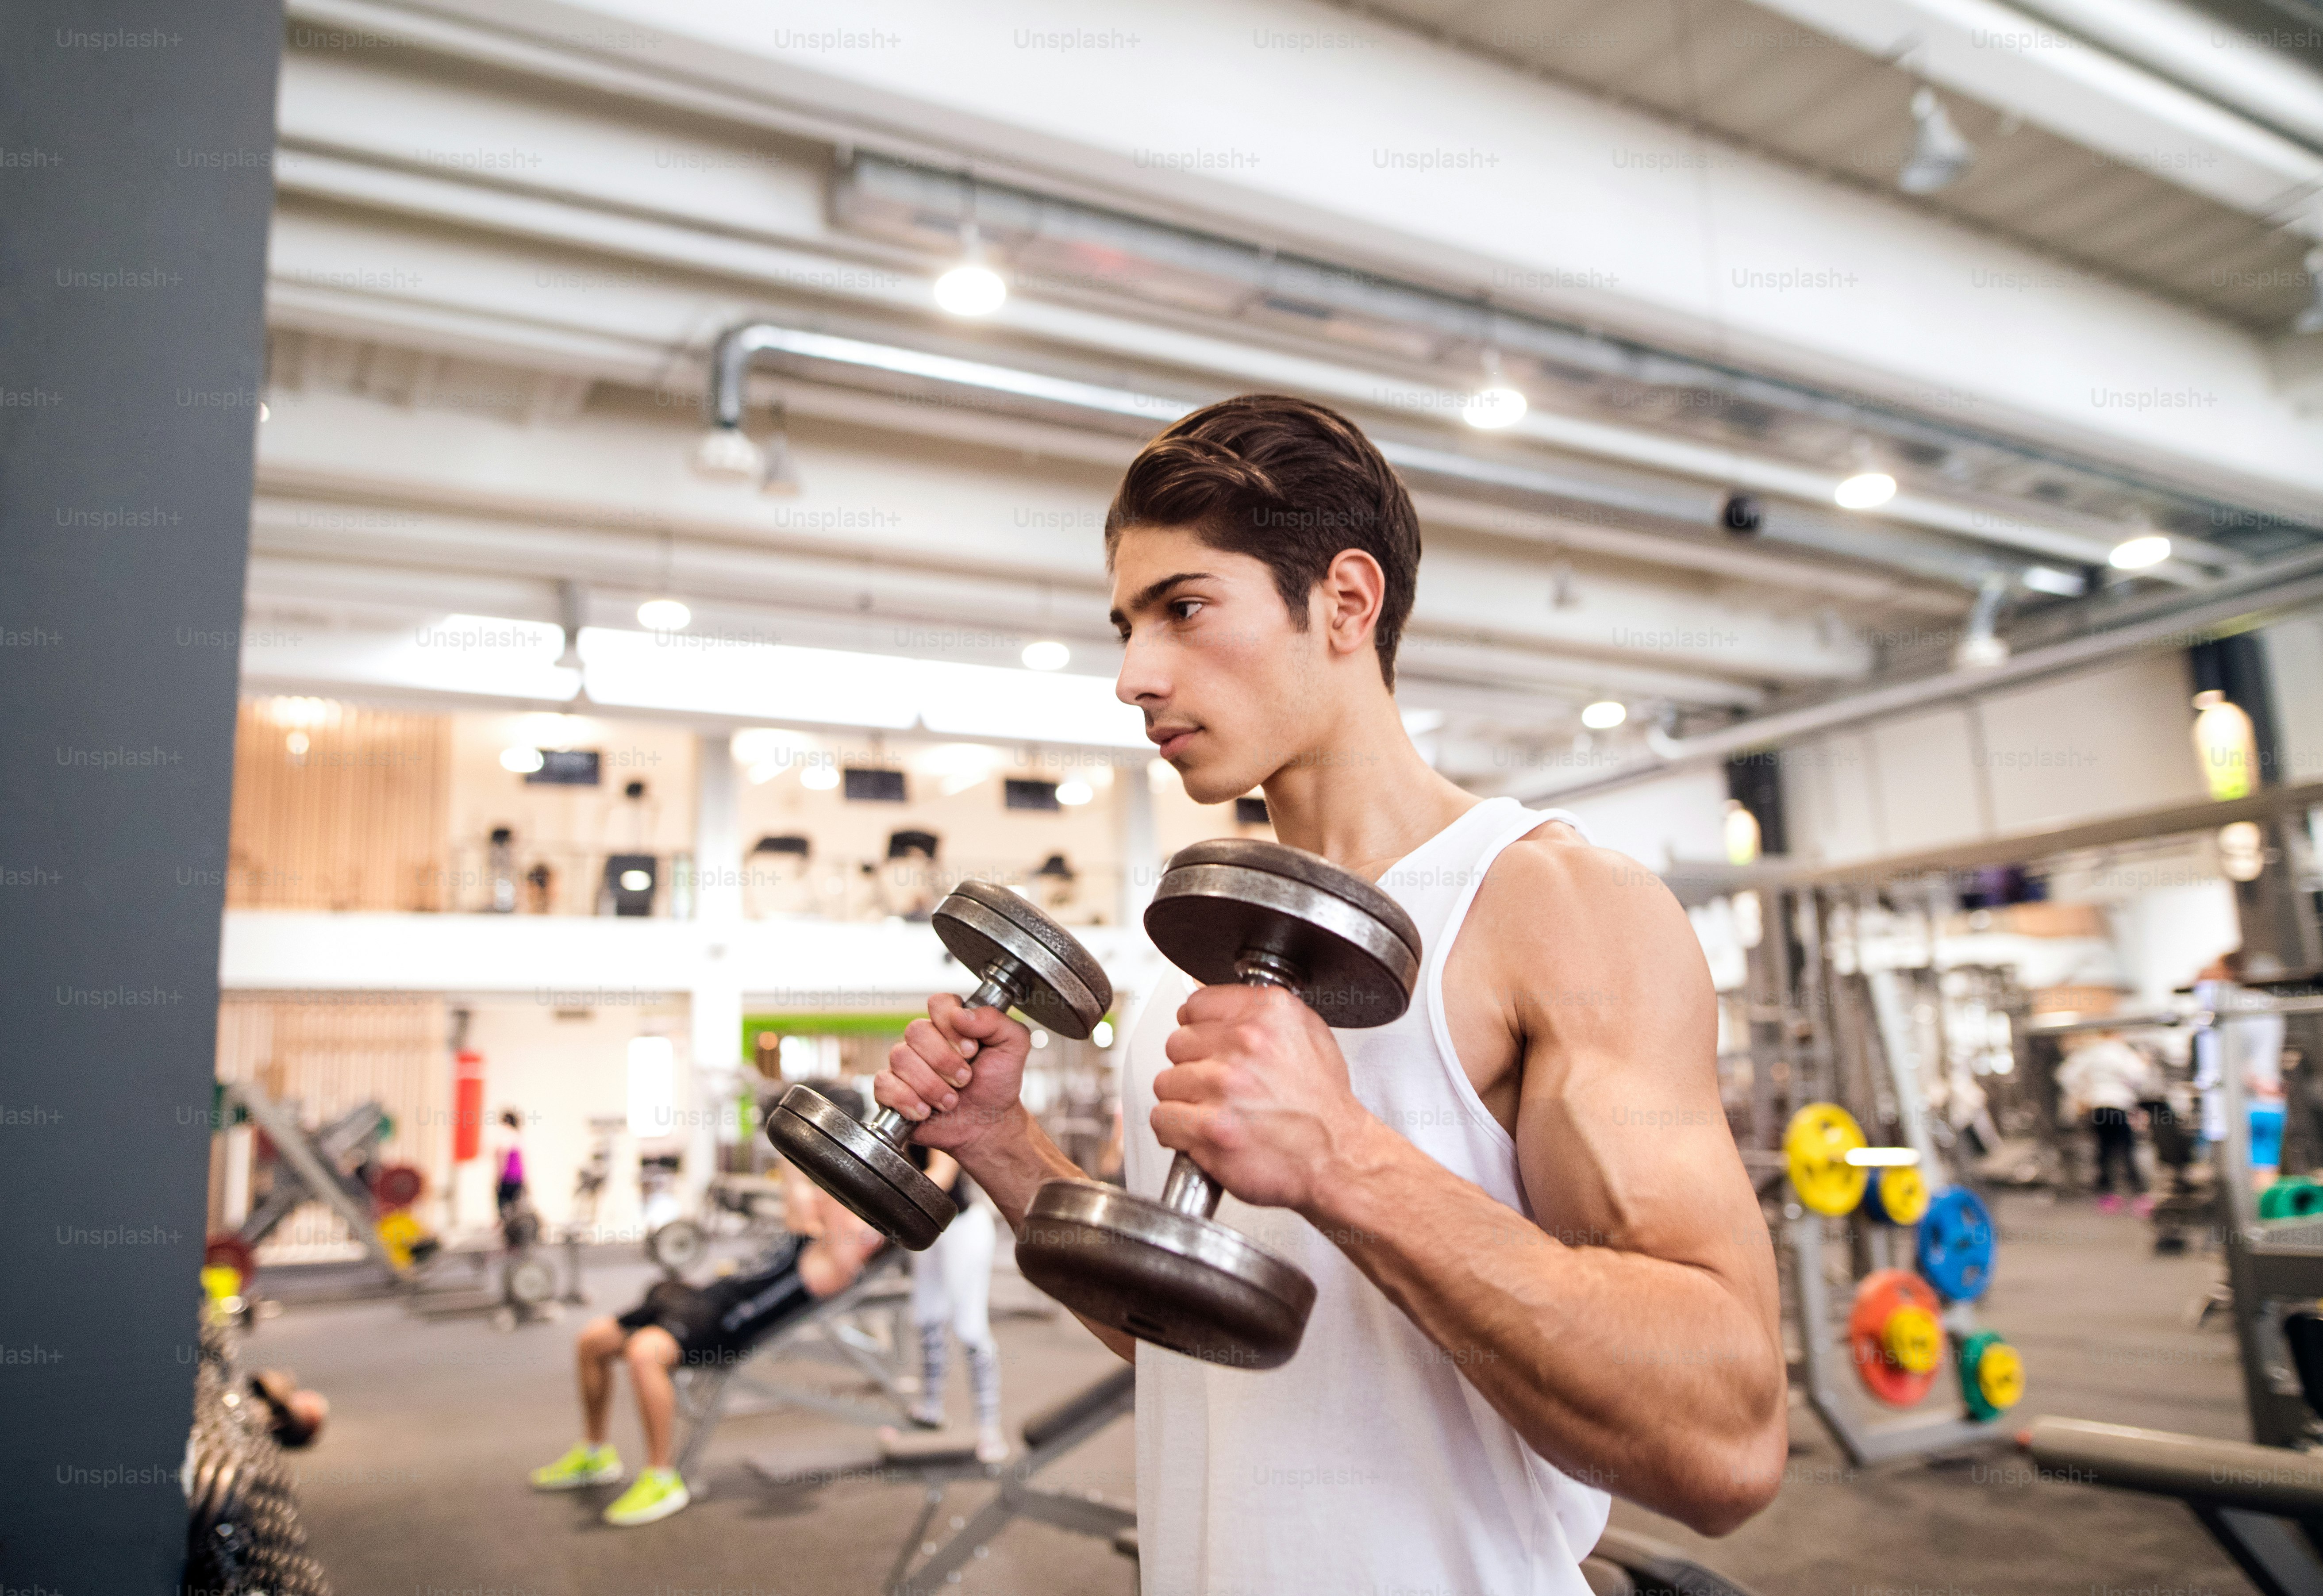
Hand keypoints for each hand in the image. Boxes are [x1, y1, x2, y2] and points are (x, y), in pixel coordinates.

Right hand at [873, 992, 1031, 1153]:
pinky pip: (884, 1084)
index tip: (971, 1049)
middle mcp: (925, 1039)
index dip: (951, 1025)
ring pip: (901, 1058)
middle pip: (916, 1030)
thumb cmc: (997, 1083)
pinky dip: (907, 1100)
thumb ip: (995, 1021)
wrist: (988, 1125)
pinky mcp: (892, 1090)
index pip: (938, 1003)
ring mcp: (906, 1064)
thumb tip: (961, 1014)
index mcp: (951, 1023)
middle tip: (965, 1079)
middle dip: (944, 1060)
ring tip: (951, 1101)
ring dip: (931, 1085)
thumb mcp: (1013, 1046)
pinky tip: (926, 1111)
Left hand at [1150, 984, 1375, 1212]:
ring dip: (1183, 1100)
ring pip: (1166, 1082)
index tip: (1208, 1046)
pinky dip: (1176, 1130)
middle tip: (1217, 1086)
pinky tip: (1201, 1133)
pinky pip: (1162, 1118)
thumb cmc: (1323, 1106)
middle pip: (1177, 1044)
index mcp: (1268, 1013)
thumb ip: (1262, 1014)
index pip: (1196, 1004)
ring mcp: (1224, 1085)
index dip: (1200, 1029)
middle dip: (1192, 1066)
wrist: (1337, 1159)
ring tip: (1213, 1112)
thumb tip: (1221, 1008)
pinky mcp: (1210, 1127)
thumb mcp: (1309, 1035)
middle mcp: (1245, 1043)